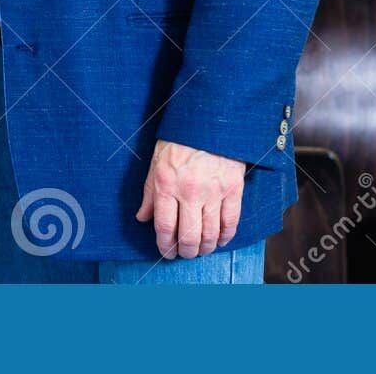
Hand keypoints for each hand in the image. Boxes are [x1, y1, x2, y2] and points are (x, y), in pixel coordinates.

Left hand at [135, 140, 244, 258]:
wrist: (209, 120)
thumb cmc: (179, 140)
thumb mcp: (156, 163)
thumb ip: (149, 194)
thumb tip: (142, 218)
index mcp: (166, 185)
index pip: (165, 228)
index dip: (165, 246)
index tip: (167, 252)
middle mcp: (189, 192)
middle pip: (189, 237)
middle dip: (186, 252)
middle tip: (185, 253)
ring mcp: (213, 192)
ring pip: (210, 233)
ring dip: (205, 247)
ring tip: (201, 249)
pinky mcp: (233, 189)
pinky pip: (231, 222)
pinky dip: (225, 236)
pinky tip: (219, 240)